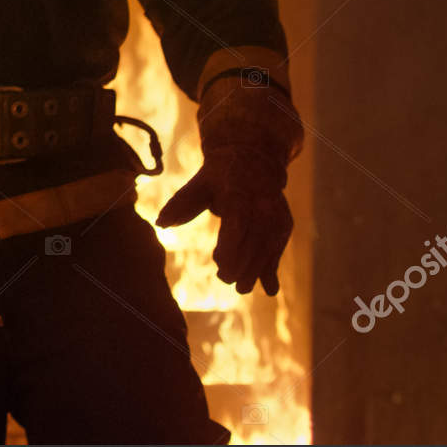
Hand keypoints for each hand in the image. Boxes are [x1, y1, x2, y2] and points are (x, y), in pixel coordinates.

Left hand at [156, 75, 302, 296]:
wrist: (255, 158)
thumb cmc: (219, 174)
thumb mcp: (199, 183)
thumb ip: (181, 204)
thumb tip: (161, 223)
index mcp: (239, 192)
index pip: (237, 223)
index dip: (230, 247)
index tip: (219, 264)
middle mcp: (262, 204)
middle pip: (253, 242)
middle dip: (240, 264)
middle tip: (225, 278)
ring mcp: (276, 214)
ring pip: (268, 249)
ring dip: (255, 271)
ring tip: (241, 288)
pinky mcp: (284, 224)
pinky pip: (278, 250)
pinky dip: (272, 268)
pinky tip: (269, 289)